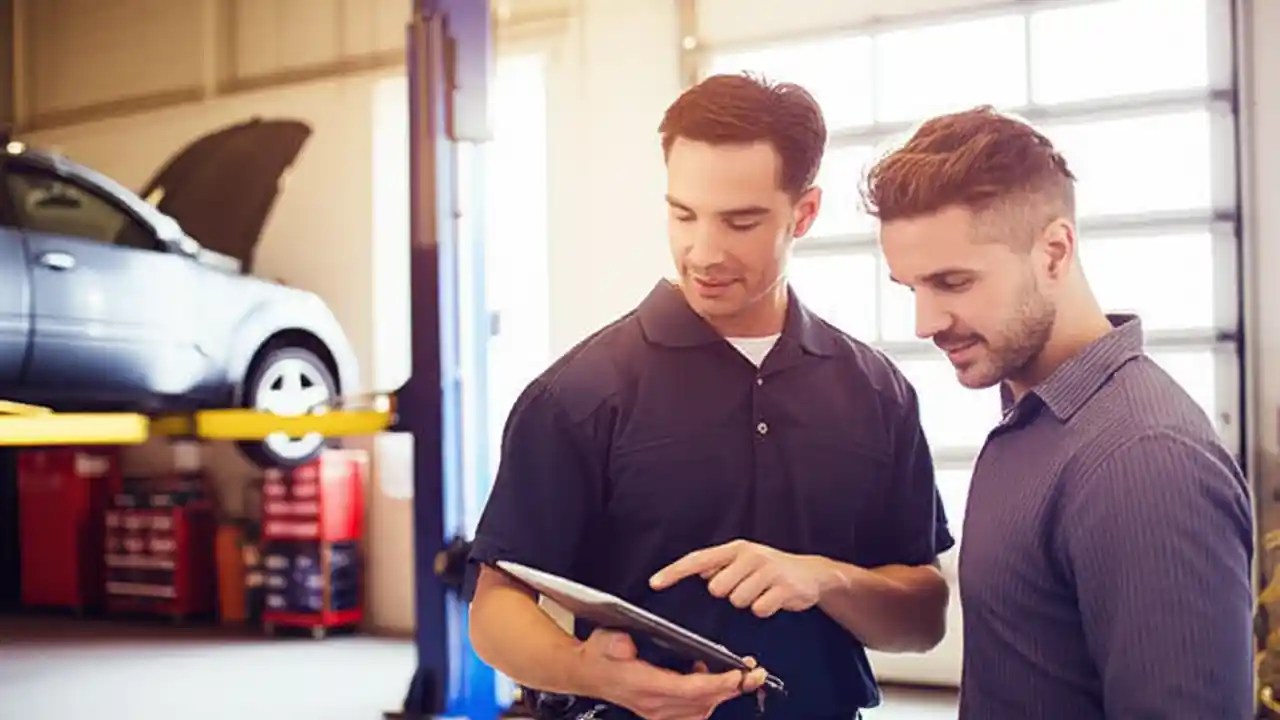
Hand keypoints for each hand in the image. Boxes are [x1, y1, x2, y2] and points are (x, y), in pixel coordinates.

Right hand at [573, 628, 766, 719]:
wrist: (584, 673)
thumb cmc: (598, 655)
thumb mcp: (603, 640)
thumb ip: (615, 643)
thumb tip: (626, 644)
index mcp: (645, 685)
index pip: (689, 690)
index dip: (717, 683)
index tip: (738, 674)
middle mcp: (654, 704)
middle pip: (703, 702)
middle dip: (732, 689)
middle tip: (755, 674)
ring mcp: (657, 711)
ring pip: (701, 710)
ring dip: (723, 695)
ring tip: (740, 676)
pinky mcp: (660, 711)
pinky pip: (693, 712)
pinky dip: (709, 700)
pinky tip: (714, 683)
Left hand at [650, 539, 833, 617]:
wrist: (812, 573)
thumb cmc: (771, 569)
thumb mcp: (744, 561)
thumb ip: (721, 566)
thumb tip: (699, 572)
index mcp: (735, 548)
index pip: (698, 559)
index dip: (674, 572)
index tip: (654, 582)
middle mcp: (749, 555)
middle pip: (717, 588)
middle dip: (729, 593)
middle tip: (746, 587)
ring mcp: (768, 570)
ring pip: (738, 601)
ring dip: (748, 603)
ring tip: (762, 592)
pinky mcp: (783, 588)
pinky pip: (759, 610)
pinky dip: (764, 610)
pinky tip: (774, 599)